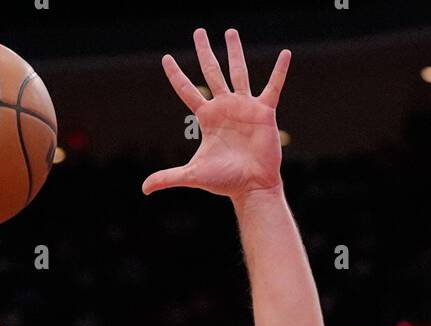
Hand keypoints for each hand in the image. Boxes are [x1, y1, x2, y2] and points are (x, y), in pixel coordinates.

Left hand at [142, 28, 289, 199]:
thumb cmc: (224, 181)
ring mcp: (245, 106)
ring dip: (234, 51)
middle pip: (211, 72)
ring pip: (238, 72)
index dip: (175, 74)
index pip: (186, 90)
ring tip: (230, 31)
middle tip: (198, 31)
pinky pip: (273, 86)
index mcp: (207, 118)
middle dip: (204, 51)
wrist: (251, 186)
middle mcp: (224, 107)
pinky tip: (286, 54)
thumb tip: (144, 189)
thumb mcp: (193, 175)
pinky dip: (280, 71)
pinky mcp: (264, 112)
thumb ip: (168, 177)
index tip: (166, 58)